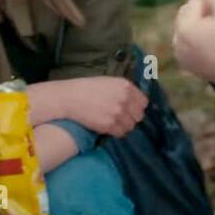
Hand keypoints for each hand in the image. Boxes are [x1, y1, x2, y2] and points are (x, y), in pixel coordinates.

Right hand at [29, 77, 146, 137]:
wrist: (71, 98)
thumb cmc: (88, 88)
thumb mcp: (109, 82)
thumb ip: (124, 90)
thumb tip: (134, 100)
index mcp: (126, 86)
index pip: (143, 102)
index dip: (137, 107)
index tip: (131, 110)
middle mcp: (125, 99)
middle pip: (139, 115)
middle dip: (132, 117)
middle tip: (122, 118)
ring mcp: (118, 112)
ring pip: (131, 126)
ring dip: (124, 126)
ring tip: (115, 124)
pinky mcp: (110, 125)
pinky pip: (121, 133)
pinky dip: (117, 132)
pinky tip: (110, 128)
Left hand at [172, 0, 214, 91]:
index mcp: (185, 28)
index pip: (193, 3)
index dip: (210, 4)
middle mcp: (177, 42)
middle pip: (185, 16)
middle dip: (200, 15)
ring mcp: (180, 56)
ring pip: (185, 30)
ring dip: (197, 27)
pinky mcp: (186, 66)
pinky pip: (187, 45)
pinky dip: (195, 41)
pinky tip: (212, 44)